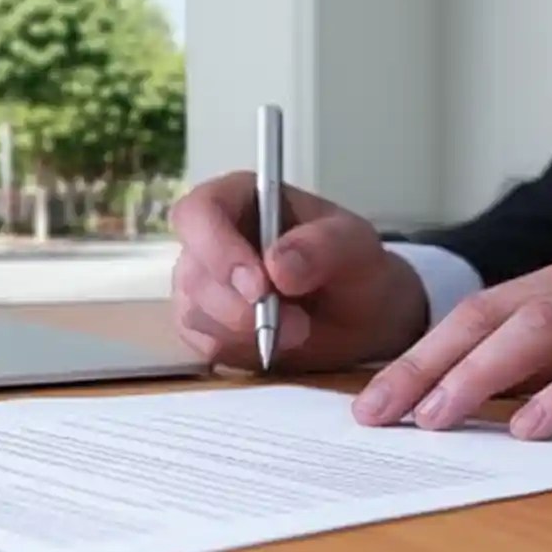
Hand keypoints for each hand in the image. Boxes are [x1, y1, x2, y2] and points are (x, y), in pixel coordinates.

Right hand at [170, 171, 429, 372]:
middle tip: (298, 323)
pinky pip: (203, 345)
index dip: (217, 249)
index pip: (198, 213)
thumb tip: (277, 264)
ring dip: (248, 333)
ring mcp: (200, 284)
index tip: (258, 286)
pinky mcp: (201, 325)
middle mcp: (209, 239)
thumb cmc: (352, 267)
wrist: (357, 316)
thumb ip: (322, 246)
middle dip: (243, 309)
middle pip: (194, 274)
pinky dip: (242, 351)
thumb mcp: (355, 247)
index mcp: (237, 199)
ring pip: (195, 315)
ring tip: (298, 330)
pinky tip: (275, 342)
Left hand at [353, 248, 551, 438]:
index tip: (371, 404)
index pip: (475, 312)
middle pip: (493, 314)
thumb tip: (437, 402)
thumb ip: (529, 370)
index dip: (419, 357)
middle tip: (382, 414)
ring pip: (543, 325)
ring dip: (481, 375)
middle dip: (428, 365)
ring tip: (438, 419)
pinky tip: (530, 429)